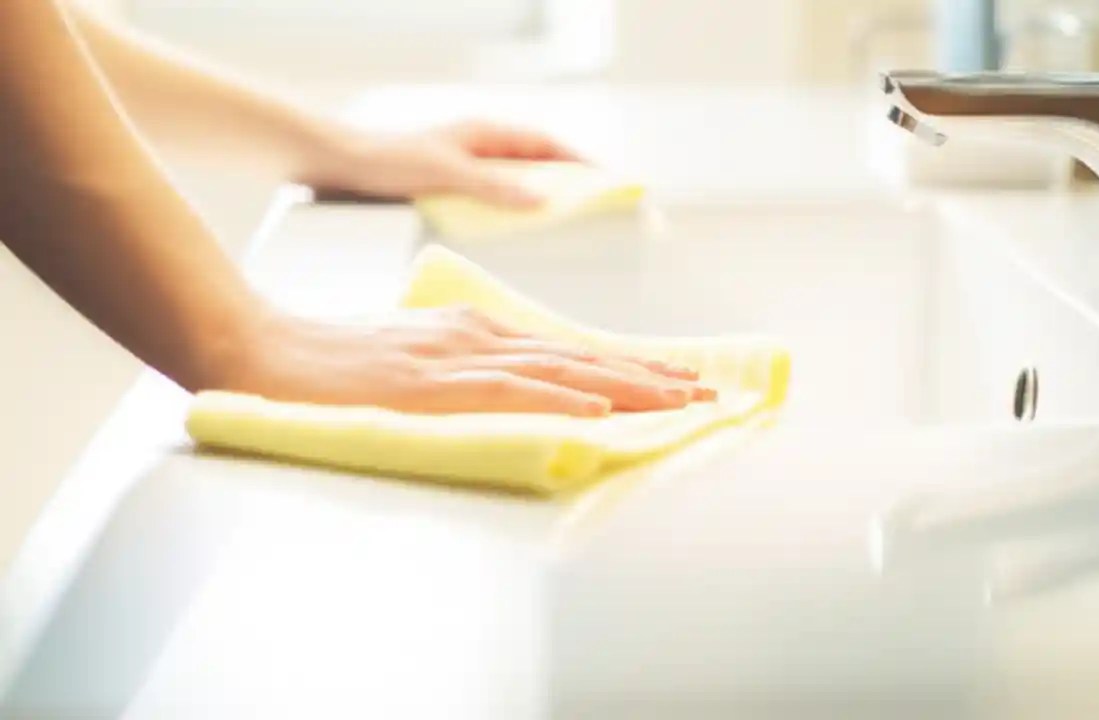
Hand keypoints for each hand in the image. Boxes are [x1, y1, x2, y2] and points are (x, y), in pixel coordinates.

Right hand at [218, 305, 712, 416]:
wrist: (269, 350)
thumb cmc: (339, 362)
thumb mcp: (418, 358)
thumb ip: (469, 369)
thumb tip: (522, 392)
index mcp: (478, 328)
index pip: (569, 349)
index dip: (628, 365)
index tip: (676, 379)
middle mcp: (479, 333)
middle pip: (580, 354)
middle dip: (650, 374)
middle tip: (706, 391)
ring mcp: (457, 354)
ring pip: (561, 367)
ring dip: (627, 384)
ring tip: (681, 400)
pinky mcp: (431, 380)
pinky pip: (509, 388)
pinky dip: (559, 396)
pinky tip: (598, 406)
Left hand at [299, 120, 582, 206]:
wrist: (335, 164)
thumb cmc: (387, 160)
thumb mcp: (446, 172)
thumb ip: (493, 186)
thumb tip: (544, 197)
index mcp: (485, 133)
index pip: (547, 146)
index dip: (580, 164)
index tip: (610, 184)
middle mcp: (479, 148)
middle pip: (536, 166)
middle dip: (566, 187)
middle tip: (596, 213)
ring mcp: (465, 168)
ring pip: (515, 187)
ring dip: (537, 205)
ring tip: (564, 233)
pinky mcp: (448, 189)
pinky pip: (492, 203)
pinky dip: (510, 217)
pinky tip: (514, 241)